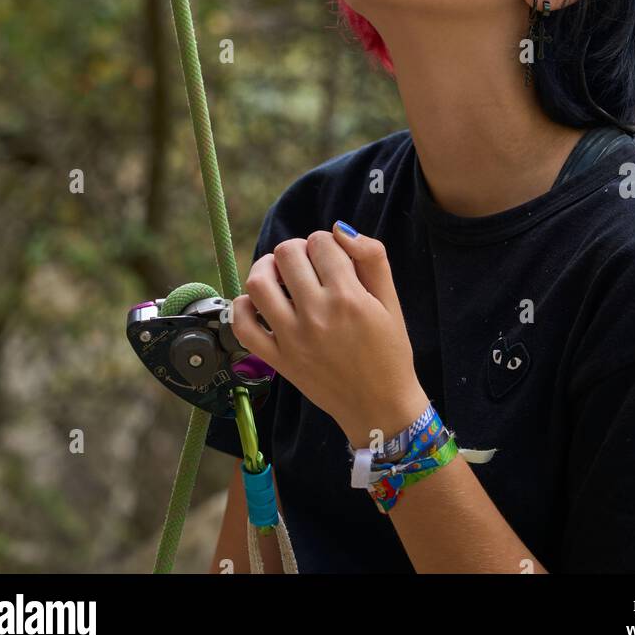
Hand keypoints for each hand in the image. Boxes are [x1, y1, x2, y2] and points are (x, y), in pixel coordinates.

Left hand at [230, 223, 427, 449]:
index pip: (321, 242)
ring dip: (266, 268)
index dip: (327, 243)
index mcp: (349, 298)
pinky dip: (243, 307)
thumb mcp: (391, 301)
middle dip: (298, 250)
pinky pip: (243, 327)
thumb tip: (340, 228)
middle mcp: (317, 315)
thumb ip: (372, 257)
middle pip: (287, 254)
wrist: (379, 406)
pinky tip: (260, 303)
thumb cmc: (390, 351)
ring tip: (280, 275)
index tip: (334, 258)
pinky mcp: (278, 360)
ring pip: (259, 283)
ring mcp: (292, 339)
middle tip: (309, 264)